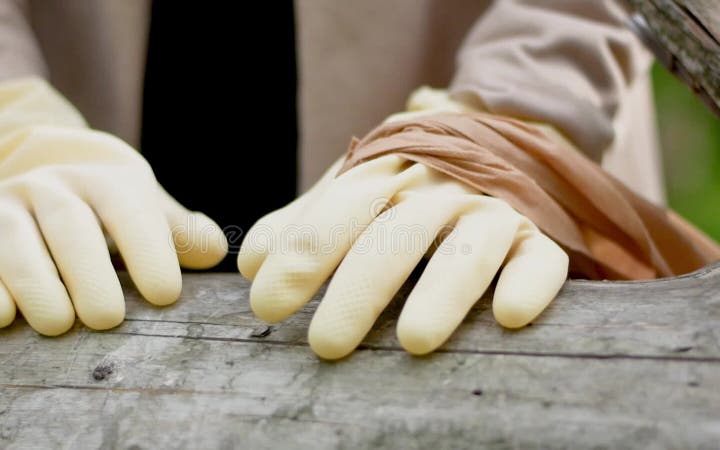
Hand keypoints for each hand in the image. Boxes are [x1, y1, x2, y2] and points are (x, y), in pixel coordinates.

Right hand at [0, 81, 226, 335]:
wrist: (19, 169)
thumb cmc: (97, 203)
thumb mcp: (139, 205)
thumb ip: (176, 230)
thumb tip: (216, 250)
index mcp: (101, 179)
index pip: (126, 209)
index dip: (148, 250)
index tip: (164, 295)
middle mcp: (47, 185)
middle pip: (69, 225)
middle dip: (89, 273)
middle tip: (107, 320)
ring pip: (14, 240)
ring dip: (36, 284)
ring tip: (59, 325)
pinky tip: (3, 316)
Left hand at [239, 154, 567, 358]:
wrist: (499, 128)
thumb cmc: (410, 178)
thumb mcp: (356, 188)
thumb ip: (305, 223)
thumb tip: (249, 265)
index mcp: (387, 175)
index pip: (338, 213)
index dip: (302, 256)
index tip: (266, 305)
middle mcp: (439, 189)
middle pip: (396, 236)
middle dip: (358, 288)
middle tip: (326, 343)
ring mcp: (491, 210)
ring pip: (467, 249)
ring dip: (442, 291)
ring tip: (413, 340)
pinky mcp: (537, 234)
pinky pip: (539, 257)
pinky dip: (528, 281)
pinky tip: (508, 313)